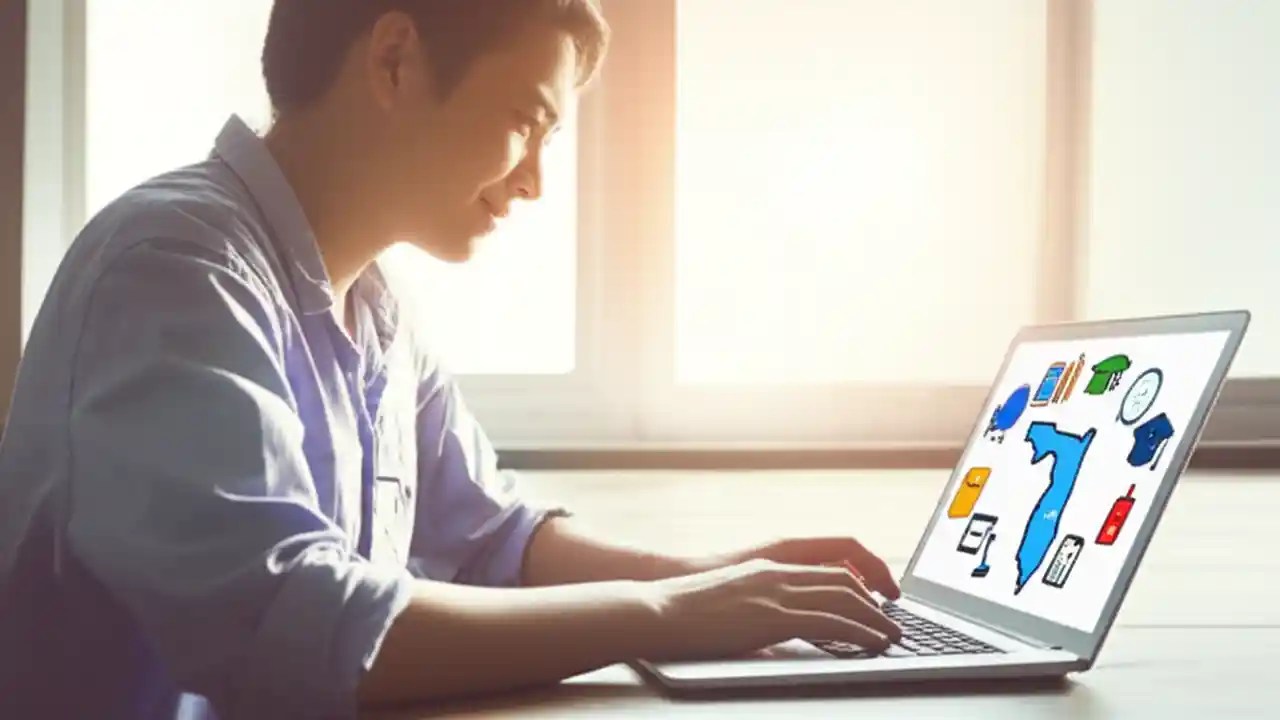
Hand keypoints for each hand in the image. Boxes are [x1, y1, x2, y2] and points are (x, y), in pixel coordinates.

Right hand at [643, 558, 901, 661]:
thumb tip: (773, 632)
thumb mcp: (730, 601)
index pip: (828, 566)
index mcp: (768, 567)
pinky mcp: (773, 617)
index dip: (859, 581)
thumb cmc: (685, 613)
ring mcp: (775, 593)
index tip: (876, 598)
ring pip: (844, 599)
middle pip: (843, 580)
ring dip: (876, 619)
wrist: (659, 611)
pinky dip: (861, 632)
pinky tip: (875, 643)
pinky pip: (830, 623)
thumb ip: (757, 607)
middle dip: (875, 600)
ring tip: (894, 635)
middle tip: (893, 619)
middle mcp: (777, 574)